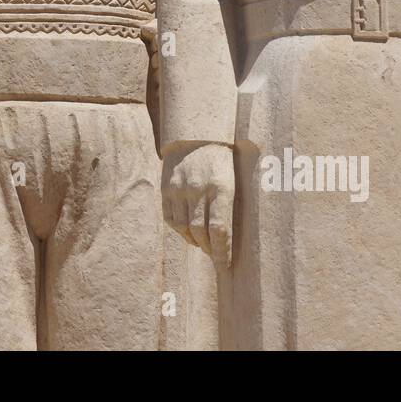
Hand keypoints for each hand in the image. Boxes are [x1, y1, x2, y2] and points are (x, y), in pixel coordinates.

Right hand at [162, 142, 235, 267]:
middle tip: (215, 256)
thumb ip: (230, 207)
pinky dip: (179, 230)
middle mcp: (198, 189)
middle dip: (209, 250)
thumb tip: (228, 241)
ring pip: (183, 228)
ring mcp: (179, 188)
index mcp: (221, 187)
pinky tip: (188, 231)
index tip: (225, 266)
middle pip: (200, 232)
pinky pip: (170, 219)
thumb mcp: (234, 180)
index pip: (220, 230)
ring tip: (202, 244)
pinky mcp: (166, 188)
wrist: (197, 135)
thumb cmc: (223, 162)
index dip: (222, 252)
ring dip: (194, 242)